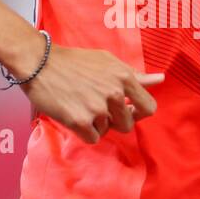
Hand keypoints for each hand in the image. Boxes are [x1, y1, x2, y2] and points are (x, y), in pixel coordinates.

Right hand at [20, 43, 163, 143]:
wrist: (39, 62)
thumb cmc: (73, 60)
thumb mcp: (107, 61)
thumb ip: (134, 74)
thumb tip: (160, 79)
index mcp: (124, 77)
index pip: (149, 107)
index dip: (139, 112)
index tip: (128, 110)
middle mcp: (114, 93)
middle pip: (127, 124)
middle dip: (115, 120)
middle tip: (97, 108)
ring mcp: (97, 108)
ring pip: (107, 130)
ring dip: (96, 124)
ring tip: (81, 105)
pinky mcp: (80, 121)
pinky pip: (92, 138)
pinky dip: (84, 131)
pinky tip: (74, 114)